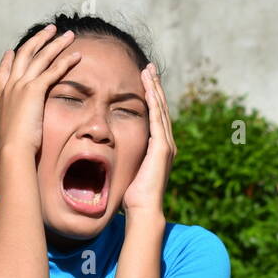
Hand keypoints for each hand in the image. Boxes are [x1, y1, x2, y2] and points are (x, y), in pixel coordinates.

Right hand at [0, 25, 81, 158]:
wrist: (12, 151)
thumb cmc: (4, 151)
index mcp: (1, 97)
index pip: (4, 71)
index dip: (9, 59)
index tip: (12, 50)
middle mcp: (10, 86)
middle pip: (24, 54)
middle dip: (38, 39)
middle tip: (49, 29)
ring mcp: (22, 85)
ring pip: (41, 57)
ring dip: (55, 43)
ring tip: (68, 34)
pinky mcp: (35, 90)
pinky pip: (54, 70)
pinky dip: (66, 61)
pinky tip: (77, 55)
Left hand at [122, 64, 176, 215]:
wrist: (143, 210)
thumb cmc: (133, 197)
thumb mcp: (129, 171)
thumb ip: (127, 159)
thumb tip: (111, 154)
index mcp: (159, 149)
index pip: (155, 117)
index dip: (151, 98)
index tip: (144, 82)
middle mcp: (166, 144)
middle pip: (161, 108)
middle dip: (155, 87)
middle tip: (149, 68)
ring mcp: (166, 145)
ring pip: (161, 109)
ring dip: (155, 88)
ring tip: (148, 71)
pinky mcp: (162, 147)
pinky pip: (157, 118)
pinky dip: (154, 101)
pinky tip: (148, 87)